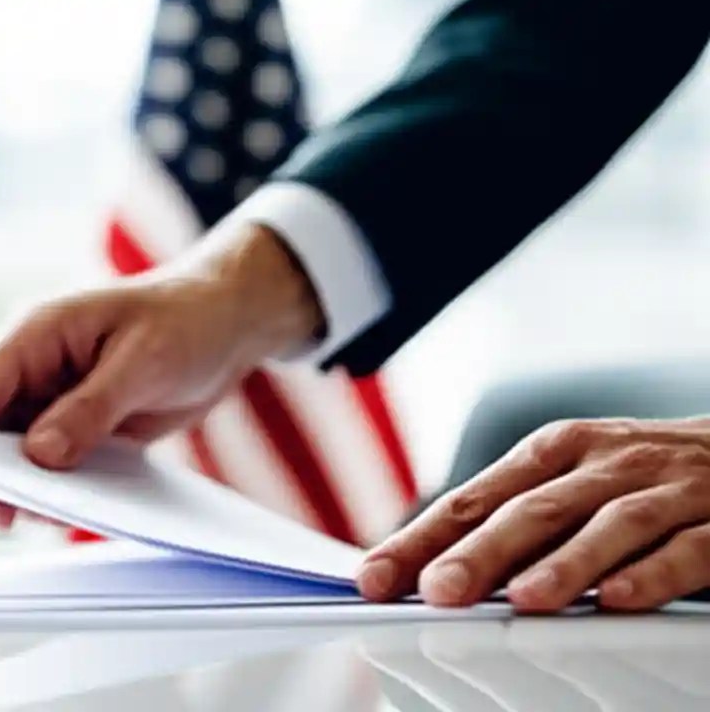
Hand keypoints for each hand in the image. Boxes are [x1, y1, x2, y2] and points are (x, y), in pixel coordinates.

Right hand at [0, 224, 325, 531]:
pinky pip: (50, 465)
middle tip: (0, 519)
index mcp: (35, 335)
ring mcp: (54, 399)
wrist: (226, 324)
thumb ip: (88, 409)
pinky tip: (65, 512)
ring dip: (18, 488)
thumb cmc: (185, 322)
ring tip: (39, 519)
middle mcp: (35, 369)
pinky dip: (52, 490)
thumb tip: (39, 456)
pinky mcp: (79, 426)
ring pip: (12, 453)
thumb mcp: (142, 363)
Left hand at [356, 416, 709, 611]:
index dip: (421, 539)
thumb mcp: (571, 477)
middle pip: (532, 510)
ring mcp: (664, 490)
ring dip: (564, 564)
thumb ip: (510, 517)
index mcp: (554, 452)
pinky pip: (685, 548)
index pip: (474, 499)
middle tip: (438, 592)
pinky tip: (617, 599)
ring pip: (608, 525)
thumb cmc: (642, 473)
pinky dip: (651, 573)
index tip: (375, 577)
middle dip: (480, 553)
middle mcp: (604, 464)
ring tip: (523, 601)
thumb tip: (428, 566)